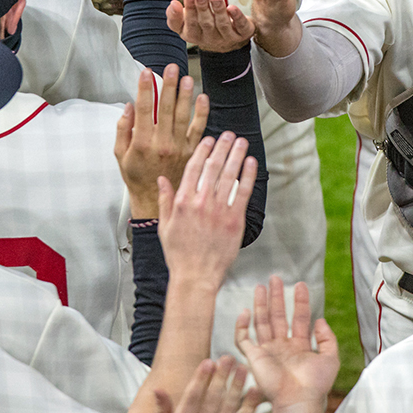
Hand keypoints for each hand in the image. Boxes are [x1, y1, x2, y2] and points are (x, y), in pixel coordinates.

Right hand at [115, 65, 208, 220]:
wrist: (154, 201)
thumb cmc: (136, 176)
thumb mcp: (120, 155)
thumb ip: (123, 130)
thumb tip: (129, 107)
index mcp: (142, 143)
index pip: (144, 110)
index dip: (145, 89)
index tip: (146, 72)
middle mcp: (161, 144)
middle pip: (166, 109)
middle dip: (168, 86)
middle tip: (171, 68)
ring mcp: (178, 148)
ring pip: (183, 116)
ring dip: (186, 96)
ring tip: (187, 78)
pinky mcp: (192, 152)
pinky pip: (198, 130)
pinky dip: (202, 114)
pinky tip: (202, 99)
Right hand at [150, 356, 259, 412]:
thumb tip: (159, 390)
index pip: (192, 397)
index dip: (201, 377)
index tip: (208, 362)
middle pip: (213, 397)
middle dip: (222, 375)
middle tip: (228, 358)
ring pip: (229, 406)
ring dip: (237, 385)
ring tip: (243, 369)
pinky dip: (249, 405)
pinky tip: (254, 391)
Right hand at [157, 132, 256, 284]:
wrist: (195, 277)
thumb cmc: (180, 255)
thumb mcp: (165, 227)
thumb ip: (165, 201)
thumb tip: (162, 180)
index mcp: (183, 203)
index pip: (193, 168)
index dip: (202, 151)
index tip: (208, 140)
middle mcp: (200, 203)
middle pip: (213, 167)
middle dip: (222, 147)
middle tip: (228, 135)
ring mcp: (218, 211)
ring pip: (229, 175)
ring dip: (236, 155)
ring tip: (241, 142)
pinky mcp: (234, 220)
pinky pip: (243, 192)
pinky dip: (248, 175)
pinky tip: (250, 163)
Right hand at [168, 0, 254, 54]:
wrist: (228, 37)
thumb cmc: (204, 26)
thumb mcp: (185, 23)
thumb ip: (174, 16)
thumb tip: (172, 4)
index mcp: (194, 36)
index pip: (189, 24)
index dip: (189, 8)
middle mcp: (210, 39)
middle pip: (206, 23)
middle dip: (202, 7)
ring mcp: (227, 38)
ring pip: (222, 24)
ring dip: (218, 10)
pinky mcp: (242, 33)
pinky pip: (241, 27)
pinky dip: (237, 17)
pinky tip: (232, 8)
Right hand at [236, 277, 337, 412]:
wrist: (297, 401)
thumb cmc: (314, 384)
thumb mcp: (330, 359)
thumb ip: (328, 338)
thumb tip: (319, 319)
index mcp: (299, 346)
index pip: (299, 318)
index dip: (300, 301)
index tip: (300, 285)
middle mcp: (282, 346)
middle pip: (278, 316)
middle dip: (277, 297)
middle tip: (275, 278)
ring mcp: (267, 351)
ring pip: (261, 322)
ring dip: (260, 304)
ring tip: (261, 286)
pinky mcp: (254, 357)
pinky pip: (243, 339)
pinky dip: (241, 326)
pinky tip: (244, 312)